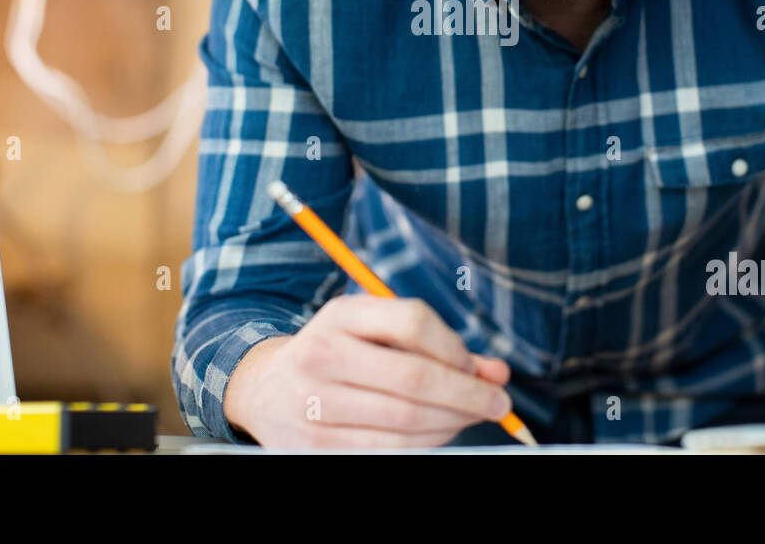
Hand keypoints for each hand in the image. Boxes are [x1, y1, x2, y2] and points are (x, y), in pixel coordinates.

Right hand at [223, 296, 513, 447]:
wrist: (266, 389)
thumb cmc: (340, 354)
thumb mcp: (377, 332)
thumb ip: (437, 345)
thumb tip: (496, 373)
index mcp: (339, 314)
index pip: (412, 321)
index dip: (456, 347)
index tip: (478, 367)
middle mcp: (322, 354)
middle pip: (414, 378)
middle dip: (467, 395)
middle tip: (498, 403)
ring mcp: (314, 403)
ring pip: (406, 420)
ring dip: (451, 423)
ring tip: (469, 418)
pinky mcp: (316, 445)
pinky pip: (389, 449)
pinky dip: (425, 443)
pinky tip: (438, 432)